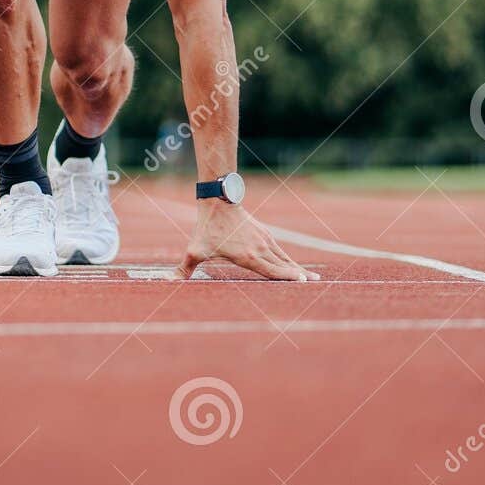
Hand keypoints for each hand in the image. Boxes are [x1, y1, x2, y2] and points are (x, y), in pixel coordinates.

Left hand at [181, 202, 318, 281]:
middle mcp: (261, 249)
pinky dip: (289, 260)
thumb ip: (183, 269)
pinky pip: (281, 251)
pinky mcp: (265, 235)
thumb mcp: (194, 250)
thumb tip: (167, 282)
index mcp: (248, 256)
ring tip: (313, 279)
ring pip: (285, 258)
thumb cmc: (207, 228)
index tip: (303, 282)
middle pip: (284, 265)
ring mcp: (265, 241)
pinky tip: (295, 266)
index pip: (272, 270)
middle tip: (316, 284)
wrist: (219, 201)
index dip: (288, 277)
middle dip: (299, 275)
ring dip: (297, 268)